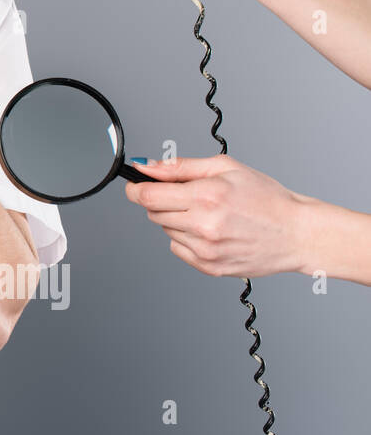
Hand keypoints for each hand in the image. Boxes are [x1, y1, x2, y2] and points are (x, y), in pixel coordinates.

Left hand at [125, 155, 310, 277]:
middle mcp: (203, 226)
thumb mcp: (225, 168)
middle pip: (153, 213)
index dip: (136, 189)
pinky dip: (187, 239)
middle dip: (162, 202)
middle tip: (189, 196)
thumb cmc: (267, 197)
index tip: (136, 186)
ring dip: (177, 220)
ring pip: (166, 231)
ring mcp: (206, 250)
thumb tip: (147, 166)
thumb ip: (180, 167)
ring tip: (208, 214)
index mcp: (206, 197)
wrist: (297, 233)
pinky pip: (178, 249)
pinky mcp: (210, 267)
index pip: (148, 196)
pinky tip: (212, 231)